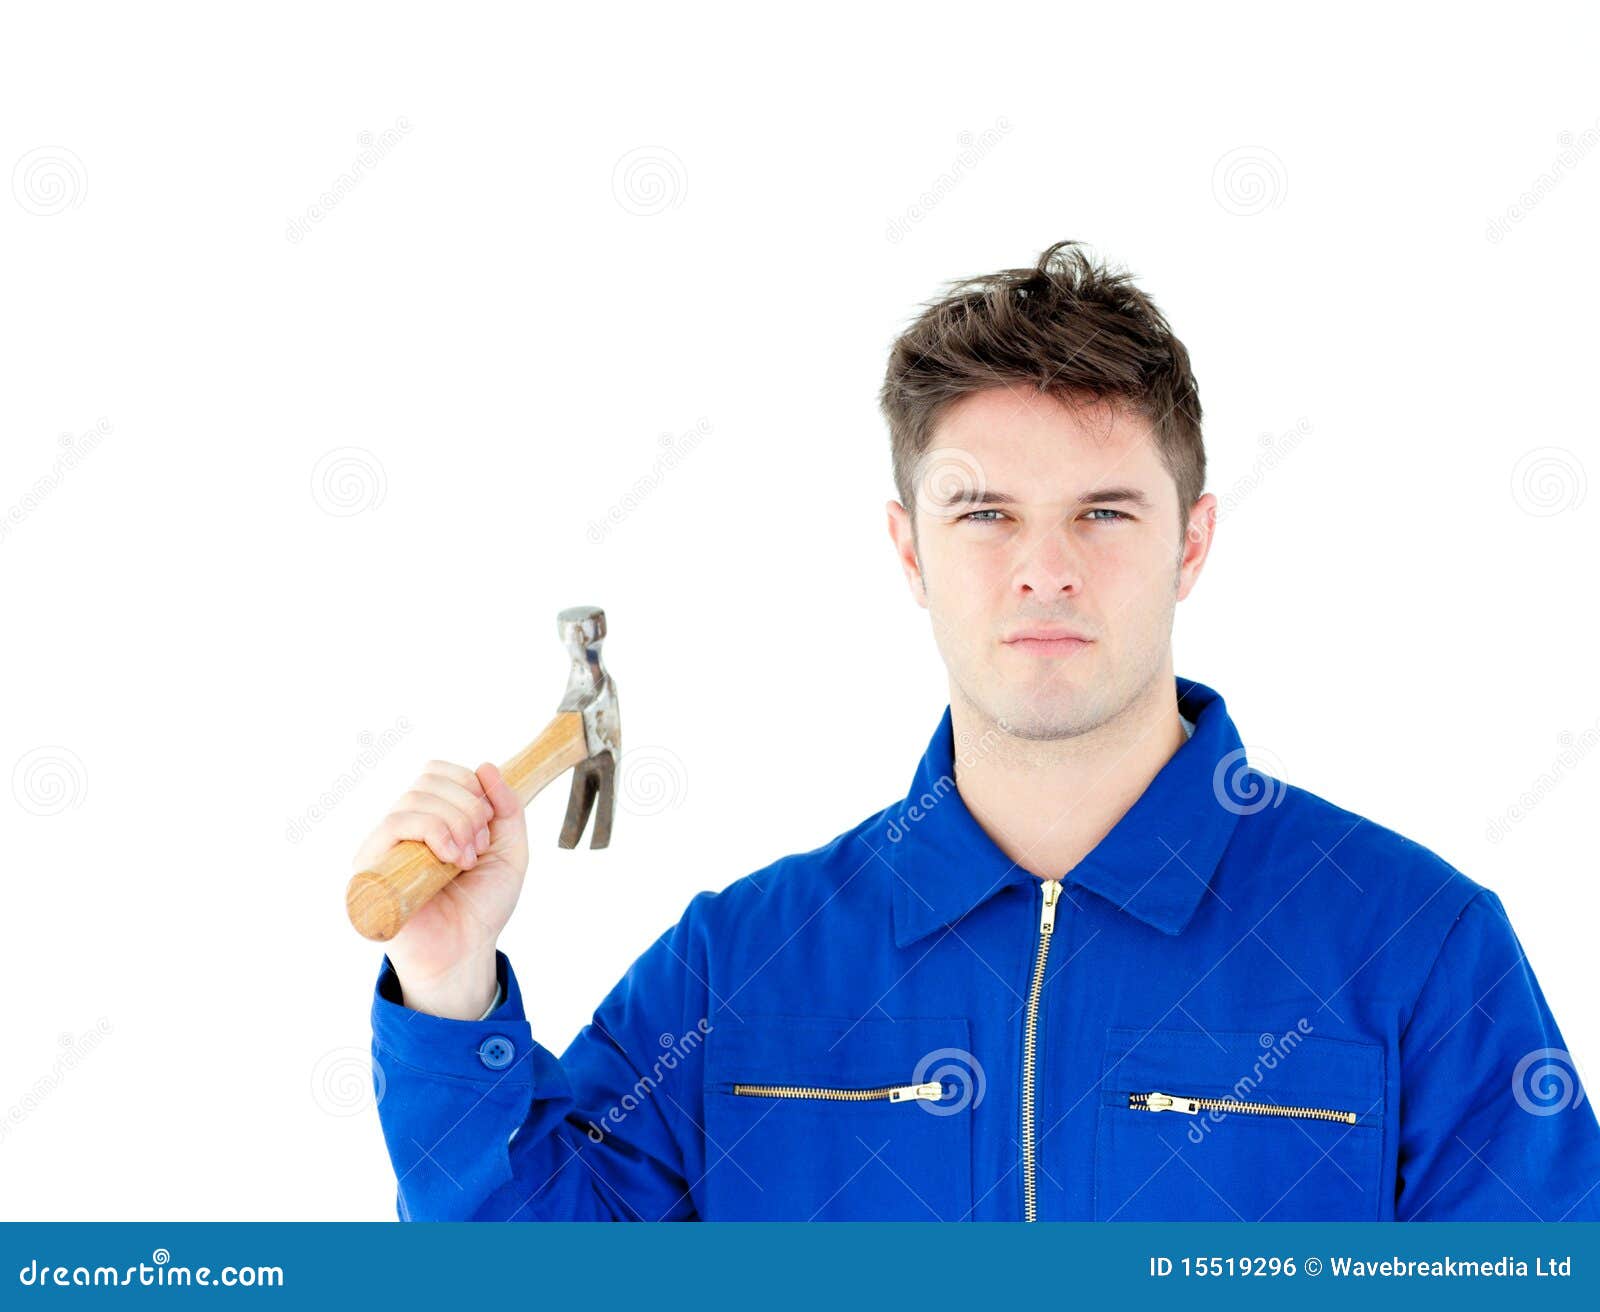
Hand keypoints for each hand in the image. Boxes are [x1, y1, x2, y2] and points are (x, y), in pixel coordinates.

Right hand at [352, 760, 528, 1016]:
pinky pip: (394, 825)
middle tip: (480, 846)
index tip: (489, 825)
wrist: (465, 952)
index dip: (468, 786)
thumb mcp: (510, 851)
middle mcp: (403, 828)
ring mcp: (384, 847)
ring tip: (466, 860)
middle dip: (467, 808)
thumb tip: (485, 766)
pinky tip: (450, 859)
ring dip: (454, 823)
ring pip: (413, 800)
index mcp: (431, 818)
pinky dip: (432, 831)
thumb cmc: (482, 905)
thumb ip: (508, 808)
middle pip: (428, 781)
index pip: (438, 773)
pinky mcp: (371, 868)